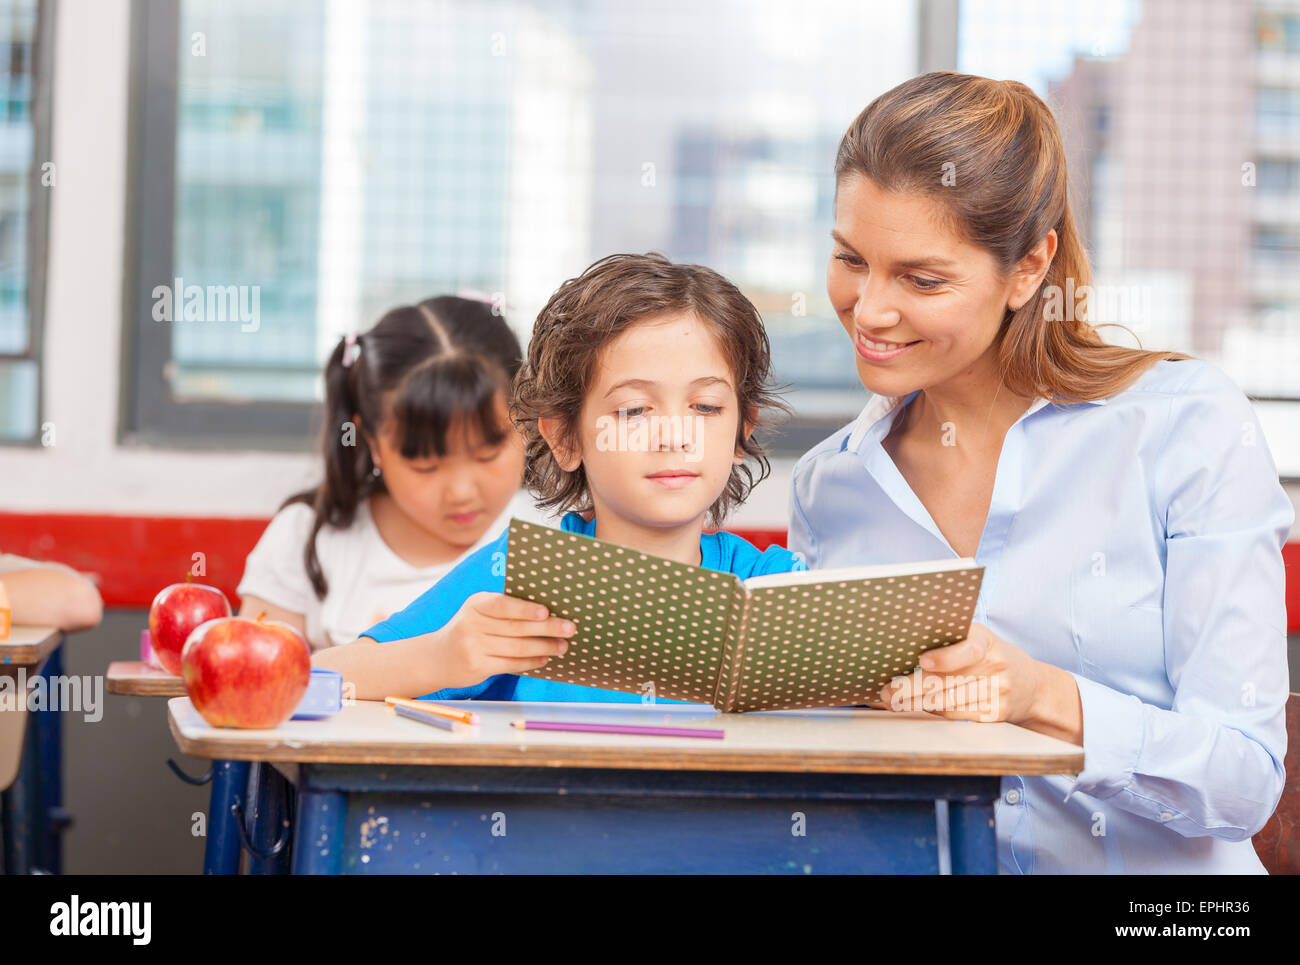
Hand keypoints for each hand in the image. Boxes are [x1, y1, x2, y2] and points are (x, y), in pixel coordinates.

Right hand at [429, 591, 576, 689]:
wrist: (438, 657)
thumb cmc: (470, 629)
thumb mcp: (479, 612)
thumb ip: (505, 609)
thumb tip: (548, 612)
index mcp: (476, 604)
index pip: (503, 605)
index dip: (525, 609)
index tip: (546, 612)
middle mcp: (472, 624)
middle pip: (516, 628)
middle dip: (547, 628)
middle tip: (570, 628)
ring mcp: (473, 647)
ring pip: (517, 648)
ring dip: (544, 647)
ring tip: (563, 646)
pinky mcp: (477, 667)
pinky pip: (511, 664)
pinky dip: (531, 662)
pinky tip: (545, 658)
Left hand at [876, 622, 1070, 729]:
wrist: (1032, 686)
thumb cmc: (991, 656)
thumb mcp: (979, 639)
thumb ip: (951, 640)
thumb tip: (904, 645)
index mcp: (987, 642)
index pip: (969, 650)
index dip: (946, 657)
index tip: (923, 660)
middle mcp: (995, 667)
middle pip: (949, 681)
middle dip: (913, 687)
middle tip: (888, 690)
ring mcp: (997, 693)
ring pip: (948, 702)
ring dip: (915, 702)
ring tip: (891, 700)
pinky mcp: (994, 715)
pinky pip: (955, 715)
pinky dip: (930, 711)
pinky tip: (911, 707)